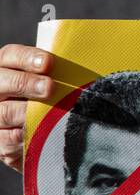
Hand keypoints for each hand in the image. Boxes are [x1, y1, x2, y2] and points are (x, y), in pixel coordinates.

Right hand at [0, 44, 57, 173]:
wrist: (29, 134)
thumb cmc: (47, 100)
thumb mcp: (49, 82)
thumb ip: (55, 74)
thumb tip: (78, 71)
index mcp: (6, 68)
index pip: (11, 56)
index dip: (28, 58)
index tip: (48, 63)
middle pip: (4, 81)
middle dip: (26, 83)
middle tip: (49, 87)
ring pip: (4, 112)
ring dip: (28, 113)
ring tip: (48, 114)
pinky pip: (6, 139)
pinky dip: (23, 137)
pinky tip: (38, 134)